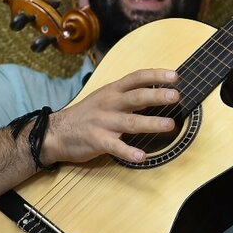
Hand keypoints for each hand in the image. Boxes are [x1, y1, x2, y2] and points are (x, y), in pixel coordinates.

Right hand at [41, 68, 178, 164]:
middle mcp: (109, 104)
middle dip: (156, 96)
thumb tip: (155, 92)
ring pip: (130, 122)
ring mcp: (103, 122)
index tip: (174, 76)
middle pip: (136, 97)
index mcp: (112, 91)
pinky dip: (128, 152)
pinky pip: (116, 147)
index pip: (136, 78)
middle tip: (175, 96)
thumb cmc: (86, 115)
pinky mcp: (97, 140)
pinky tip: (141, 156)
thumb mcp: (104, 98)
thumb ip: (126, 95)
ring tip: (169, 125)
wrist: (56, 132)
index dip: (155, 76)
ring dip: (151, 123)